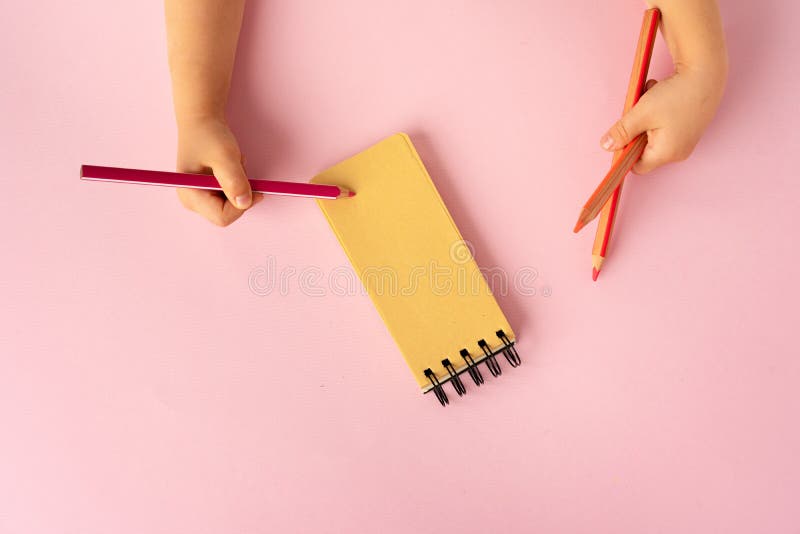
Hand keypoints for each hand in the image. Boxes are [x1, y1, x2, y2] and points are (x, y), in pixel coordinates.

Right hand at [175, 117, 262, 225]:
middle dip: (239, 192)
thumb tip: (245, 203)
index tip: (252, 187)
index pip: (222, 217)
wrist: (202, 121)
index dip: (240, 206)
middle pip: (227, 214)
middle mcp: (192, 201)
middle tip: (237, 169)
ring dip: (240, 185)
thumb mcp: (225, 156)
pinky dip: (237, 182)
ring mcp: (200, 198)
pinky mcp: (208, 192)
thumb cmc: (208, 135)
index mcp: (190, 196)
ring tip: (232, 164)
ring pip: (232, 205)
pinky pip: (232, 196)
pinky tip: (230, 166)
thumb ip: (234, 180)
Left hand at [599, 68, 724, 173]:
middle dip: (636, 128)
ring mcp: (686, 139)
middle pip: (644, 148)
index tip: (621, 133)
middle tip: (638, 109)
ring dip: (646, 116)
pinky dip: (658, 111)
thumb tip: (606, 146)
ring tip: (651, 95)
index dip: (625, 152)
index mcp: (666, 154)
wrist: (707, 72)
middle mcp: (678, 152)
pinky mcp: (689, 126)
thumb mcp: (641, 113)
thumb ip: (622, 132)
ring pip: (653, 133)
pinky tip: (660, 93)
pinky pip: (665, 125)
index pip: (637, 166)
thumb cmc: (676, 95)